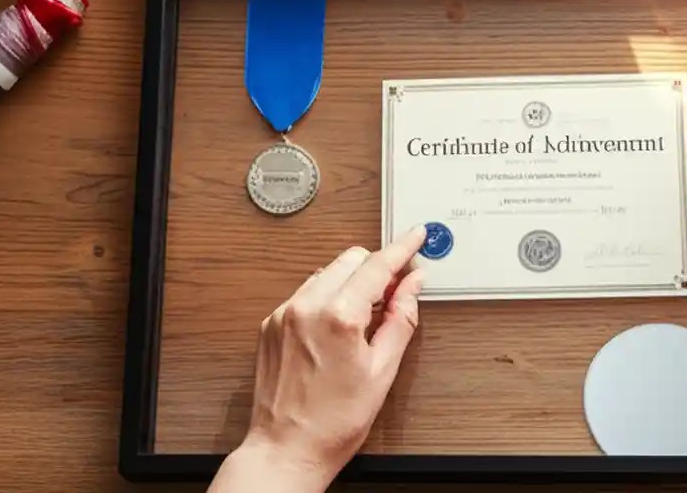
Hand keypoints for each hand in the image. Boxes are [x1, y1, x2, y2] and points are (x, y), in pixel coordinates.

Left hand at [235, 228, 426, 487]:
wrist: (286, 449)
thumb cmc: (332, 422)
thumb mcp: (382, 371)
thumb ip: (401, 319)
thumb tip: (412, 286)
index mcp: (339, 317)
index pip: (378, 265)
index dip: (402, 248)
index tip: (415, 236)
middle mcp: (306, 307)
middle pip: (351, 259)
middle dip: (377, 267)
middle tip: (397, 289)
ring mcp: (284, 314)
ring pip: (327, 272)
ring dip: (351, 281)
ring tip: (367, 315)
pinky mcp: (271, 324)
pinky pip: (306, 293)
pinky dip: (327, 297)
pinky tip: (338, 326)